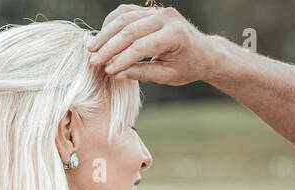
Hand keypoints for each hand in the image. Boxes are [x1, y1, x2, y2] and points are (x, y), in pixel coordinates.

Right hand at [87, 4, 215, 85]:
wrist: (202, 51)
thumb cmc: (187, 67)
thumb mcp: (167, 76)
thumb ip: (142, 73)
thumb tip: (116, 73)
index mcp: (174, 36)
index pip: (141, 47)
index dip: (121, 60)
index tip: (107, 72)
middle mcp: (166, 18)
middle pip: (130, 30)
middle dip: (109, 47)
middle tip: (93, 61)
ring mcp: (158, 11)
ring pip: (125, 18)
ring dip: (106, 33)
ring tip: (92, 49)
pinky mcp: (151, 10)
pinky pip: (126, 12)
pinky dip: (112, 23)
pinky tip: (102, 36)